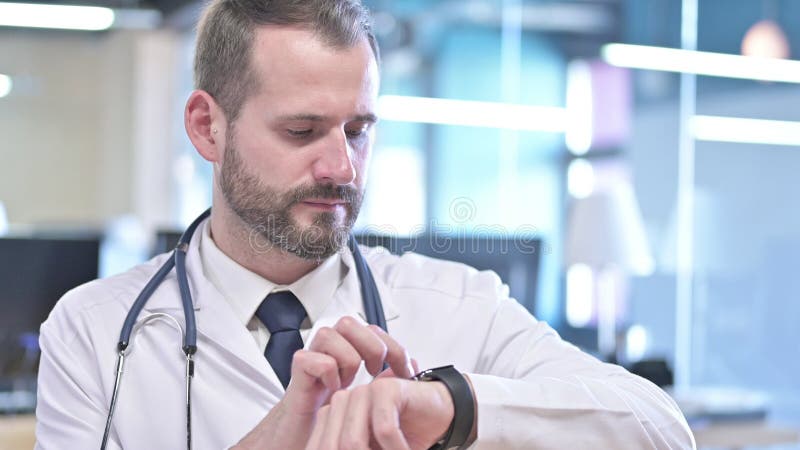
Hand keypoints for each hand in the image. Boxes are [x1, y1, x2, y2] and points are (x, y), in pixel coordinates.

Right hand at [232, 317, 414, 448]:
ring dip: (348, 361)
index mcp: (348, 344)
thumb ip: (387, 374)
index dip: (394, 346)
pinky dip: (330, 376)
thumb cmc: (335, 406)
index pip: (374, 328)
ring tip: (348, 382)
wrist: (306, 427)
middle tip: (373, 372)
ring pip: (332, 335)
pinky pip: (317, 360)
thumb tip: (414, 364)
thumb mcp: (368, 389)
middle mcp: (330, 344)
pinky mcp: (299, 368)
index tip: (403, 370)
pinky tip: (333, 390)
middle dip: (370, 347)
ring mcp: (312, 353)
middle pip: (351, 322)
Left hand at [304, 377, 454, 449]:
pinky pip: (383, 430)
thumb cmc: (404, 437)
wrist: (439, 414)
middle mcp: (342, 402)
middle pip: (335, 447)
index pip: (319, 448)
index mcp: (332, 416)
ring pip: (353, 441)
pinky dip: (397, 448)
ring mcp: (362, 393)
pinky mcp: (386, 389)